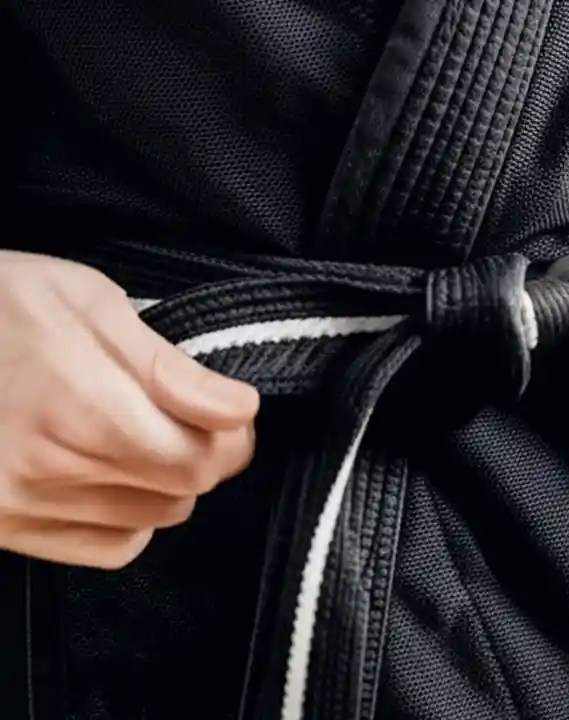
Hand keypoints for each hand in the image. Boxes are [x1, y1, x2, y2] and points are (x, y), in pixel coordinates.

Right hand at [0, 251, 258, 568]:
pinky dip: (131, 516)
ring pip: (157, 516)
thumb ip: (164, 362)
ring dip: (169, 480)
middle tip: (194, 417)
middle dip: (210, 450)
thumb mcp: (83, 299)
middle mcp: (51, 465)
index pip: (205, 451)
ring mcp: (23, 504)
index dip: (234, 428)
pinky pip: (112, 547)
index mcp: (80, 402)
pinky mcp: (6, 528)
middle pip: (187, 485)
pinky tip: (112, 474)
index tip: (230, 405)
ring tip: (141, 435)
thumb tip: (235, 406)